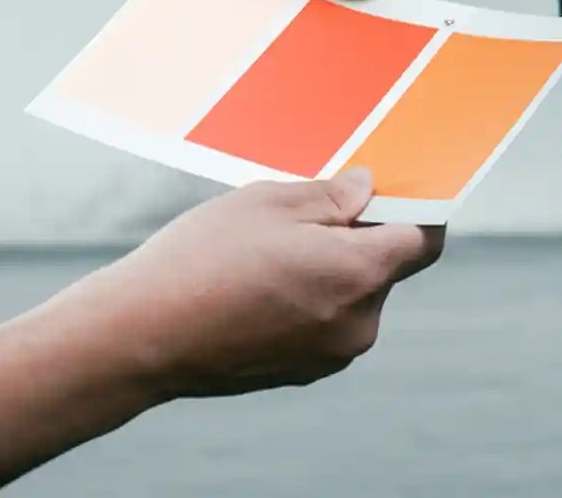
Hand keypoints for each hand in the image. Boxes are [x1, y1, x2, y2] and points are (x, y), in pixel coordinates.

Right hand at [53, 169, 441, 397]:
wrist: (139, 337)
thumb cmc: (200, 261)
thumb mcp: (268, 203)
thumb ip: (332, 196)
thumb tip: (368, 189)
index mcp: (358, 275)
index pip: (423, 240)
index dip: (416, 210)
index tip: (393, 191)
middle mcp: (357, 323)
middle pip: (386, 267)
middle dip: (360, 237)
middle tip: (305, 214)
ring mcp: (331, 354)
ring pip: (354, 296)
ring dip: (332, 269)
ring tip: (270, 253)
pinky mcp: (304, 372)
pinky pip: (327, 323)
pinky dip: (311, 300)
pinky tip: (259, 285)